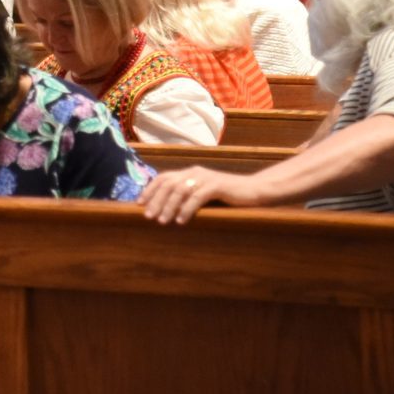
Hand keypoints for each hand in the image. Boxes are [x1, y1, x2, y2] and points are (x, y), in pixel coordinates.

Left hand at [139, 166, 259, 224]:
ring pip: (180, 191)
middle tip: (148, 216)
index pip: (163, 178)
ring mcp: (205, 178)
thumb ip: (189, 195)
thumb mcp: (204, 193)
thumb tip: (167, 209)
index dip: (150, 190)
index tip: (139, 204)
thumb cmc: (229, 196)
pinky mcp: (217, 186)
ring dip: (168, 206)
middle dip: (155, 200)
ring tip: (162, 221)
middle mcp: (194, 172)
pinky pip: (197, 197)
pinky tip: (181, 221)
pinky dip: (187, 209)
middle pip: (168, 184)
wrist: (255, 190)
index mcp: (189, 173)